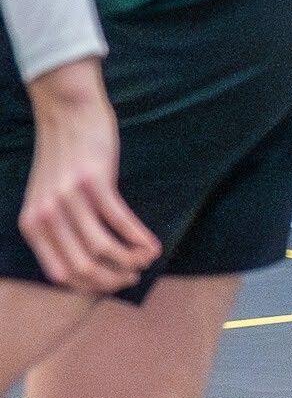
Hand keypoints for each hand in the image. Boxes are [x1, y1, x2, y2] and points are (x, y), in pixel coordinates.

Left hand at [20, 59, 160, 293]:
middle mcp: (46, 216)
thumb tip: (89, 260)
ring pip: (102, 249)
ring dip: (130, 261)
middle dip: (113, 279)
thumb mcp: (48, 197)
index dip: (92, 286)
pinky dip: (139, 238)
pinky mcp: (94, 182)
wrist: (65, 111)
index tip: (115, 282)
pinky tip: (154, 244)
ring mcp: (69, 200)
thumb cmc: (64, 156)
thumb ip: (59, 227)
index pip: (60, 274)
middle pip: (82, 267)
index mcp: (33, 224)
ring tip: (146, 259)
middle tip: (134, 276)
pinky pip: (119, 221)